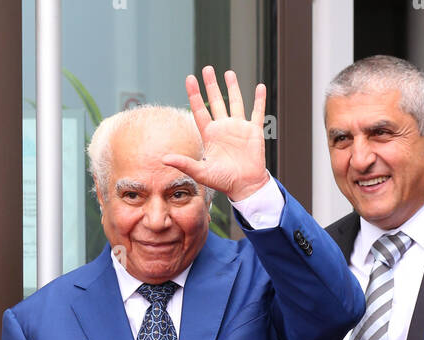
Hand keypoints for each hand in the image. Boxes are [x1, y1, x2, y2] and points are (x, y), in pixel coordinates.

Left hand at [165, 67, 268, 202]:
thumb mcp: (201, 172)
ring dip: (233, 87)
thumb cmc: (223, 181)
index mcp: (210, 135)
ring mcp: (239, 128)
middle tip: (207, 69)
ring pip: (235, 102)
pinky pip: (257, 113)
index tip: (190, 78)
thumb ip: (184, 163)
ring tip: (228, 73)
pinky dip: (259, 100)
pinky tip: (260, 87)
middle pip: (216, 101)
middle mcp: (224, 128)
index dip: (194, 95)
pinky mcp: (254, 132)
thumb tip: (164, 159)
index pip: (200, 110)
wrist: (245, 187)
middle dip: (212, 85)